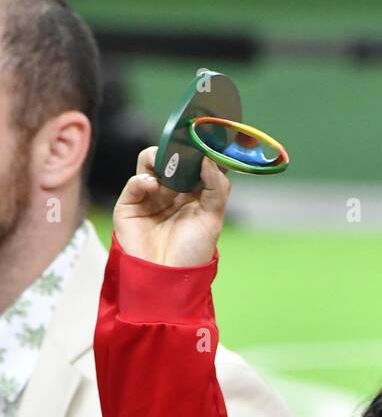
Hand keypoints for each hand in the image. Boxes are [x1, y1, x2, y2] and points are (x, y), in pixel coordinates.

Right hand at [112, 147, 229, 268]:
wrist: (167, 280)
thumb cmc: (191, 253)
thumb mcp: (212, 220)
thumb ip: (216, 188)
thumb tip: (209, 158)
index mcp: (193, 193)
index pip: (196, 162)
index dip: (201, 149)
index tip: (208, 136)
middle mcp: (171, 191)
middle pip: (172, 157)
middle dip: (179, 149)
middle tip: (187, 147)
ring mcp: (149, 195)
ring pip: (150, 161)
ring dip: (160, 157)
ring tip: (169, 166)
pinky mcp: (130, 204)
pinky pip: (135, 182)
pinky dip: (143, 179)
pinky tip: (153, 185)